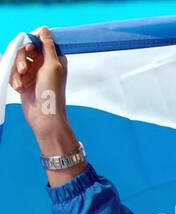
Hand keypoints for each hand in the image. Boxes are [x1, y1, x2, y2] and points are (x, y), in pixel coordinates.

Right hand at [8, 27, 82, 184]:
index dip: (32, 43)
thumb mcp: (52, 66)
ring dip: (16, 71)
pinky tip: (19, 88)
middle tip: (22, 68)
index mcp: (55, 58)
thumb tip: (44, 29)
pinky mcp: (24, 81)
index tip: (30, 48)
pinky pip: (13, 73)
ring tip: (20, 82)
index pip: (40, 41)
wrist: (44, 116)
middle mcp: (44, 64)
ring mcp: (33, 73)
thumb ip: (48, 46)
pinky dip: (14, 79)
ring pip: (17, 61)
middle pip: (26, 49)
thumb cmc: (51, 92)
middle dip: (21, 58)